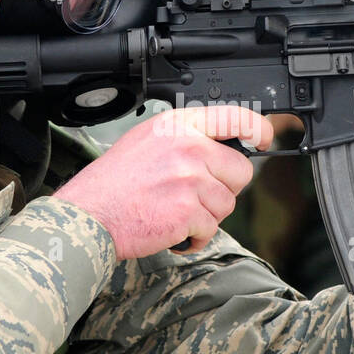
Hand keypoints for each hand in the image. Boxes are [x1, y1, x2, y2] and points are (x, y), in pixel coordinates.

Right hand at [55, 105, 273, 258]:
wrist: (90, 214)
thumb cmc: (115, 182)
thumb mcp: (149, 140)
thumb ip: (187, 138)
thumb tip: (224, 147)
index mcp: (178, 125)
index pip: (235, 117)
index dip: (257, 129)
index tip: (263, 139)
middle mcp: (187, 146)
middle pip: (240, 171)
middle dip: (224, 189)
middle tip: (193, 196)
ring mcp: (189, 178)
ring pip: (226, 204)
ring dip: (206, 216)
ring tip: (174, 212)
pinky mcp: (188, 210)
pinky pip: (211, 228)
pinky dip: (195, 237)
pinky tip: (172, 229)